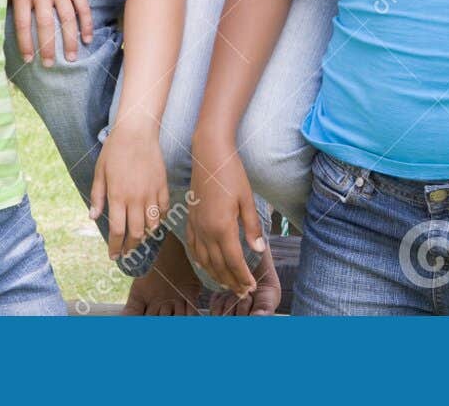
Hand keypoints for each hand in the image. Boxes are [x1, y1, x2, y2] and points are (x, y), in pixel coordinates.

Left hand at [9, 0, 91, 66]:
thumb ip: (6, 2)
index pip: (23, 23)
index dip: (25, 43)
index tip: (29, 59)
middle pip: (46, 24)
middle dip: (48, 47)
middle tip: (49, 64)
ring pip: (66, 18)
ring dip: (69, 40)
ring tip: (70, 58)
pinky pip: (82, 7)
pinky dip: (86, 24)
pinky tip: (86, 39)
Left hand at [91, 124, 167, 260]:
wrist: (137, 131)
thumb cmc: (114, 150)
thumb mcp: (99, 173)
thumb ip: (98, 197)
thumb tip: (93, 217)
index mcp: (117, 196)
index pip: (118, 231)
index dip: (116, 247)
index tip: (113, 256)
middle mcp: (135, 198)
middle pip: (136, 233)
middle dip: (130, 248)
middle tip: (126, 253)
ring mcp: (151, 193)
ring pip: (152, 224)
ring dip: (145, 235)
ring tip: (139, 238)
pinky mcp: (162, 185)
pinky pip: (164, 210)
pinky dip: (160, 220)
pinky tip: (154, 221)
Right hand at [186, 140, 265, 297]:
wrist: (209, 154)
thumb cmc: (231, 174)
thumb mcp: (247, 200)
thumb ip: (252, 227)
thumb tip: (258, 250)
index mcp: (222, 227)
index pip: (233, 261)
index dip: (242, 277)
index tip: (251, 287)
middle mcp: (206, 231)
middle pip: (219, 265)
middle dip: (231, 281)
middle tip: (242, 293)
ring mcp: (196, 226)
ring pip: (205, 260)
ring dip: (216, 275)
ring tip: (228, 285)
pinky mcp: (191, 219)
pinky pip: (194, 247)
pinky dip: (201, 261)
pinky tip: (206, 266)